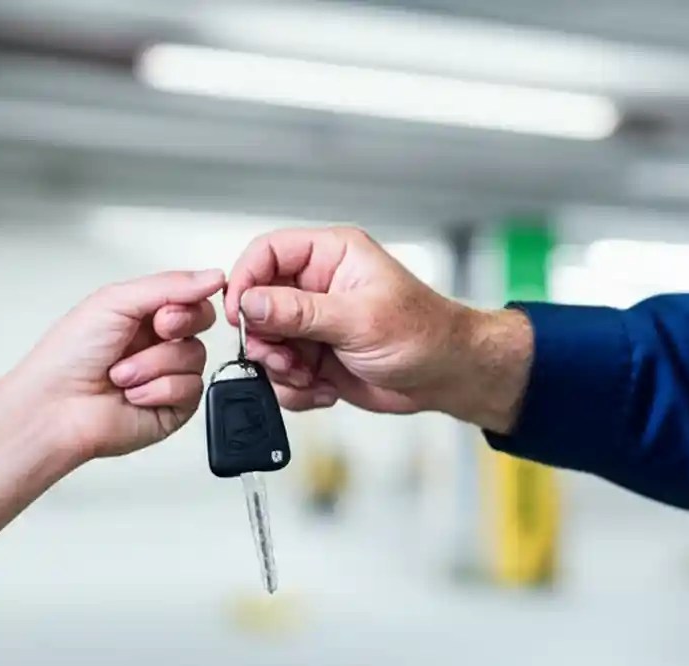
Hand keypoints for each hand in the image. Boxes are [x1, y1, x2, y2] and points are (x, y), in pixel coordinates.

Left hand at [8, 270, 225, 461]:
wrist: (55, 408)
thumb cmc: (68, 357)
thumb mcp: (115, 302)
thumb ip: (169, 286)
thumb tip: (215, 277)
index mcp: (143, 313)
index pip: (192, 297)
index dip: (187, 304)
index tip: (162, 314)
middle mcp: (158, 342)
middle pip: (202, 323)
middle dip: (177, 329)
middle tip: (153, 334)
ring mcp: (168, 374)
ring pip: (196, 357)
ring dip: (154, 365)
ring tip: (121, 375)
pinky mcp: (174, 407)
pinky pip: (191, 390)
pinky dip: (158, 390)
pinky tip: (132, 395)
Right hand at [224, 227, 531, 431]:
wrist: (447, 377)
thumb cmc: (424, 334)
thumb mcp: (359, 319)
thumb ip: (300, 311)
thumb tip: (252, 302)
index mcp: (331, 256)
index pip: (268, 253)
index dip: (246, 281)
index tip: (241, 315)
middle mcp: (318, 286)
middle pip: (258, 304)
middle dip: (265, 338)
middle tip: (284, 358)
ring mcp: (314, 324)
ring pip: (266, 343)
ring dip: (281, 368)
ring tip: (310, 376)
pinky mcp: (315, 356)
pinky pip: (282, 374)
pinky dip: (296, 388)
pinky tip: (324, 389)